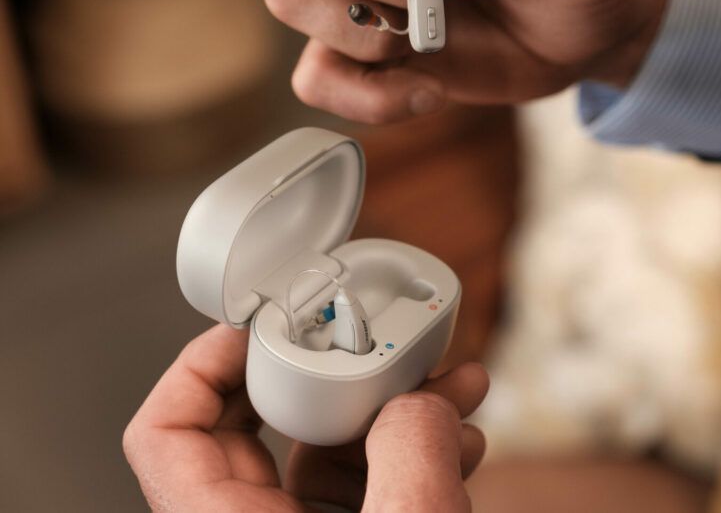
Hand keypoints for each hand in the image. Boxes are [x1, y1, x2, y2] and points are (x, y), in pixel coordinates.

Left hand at [123, 325, 487, 511]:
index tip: (259, 329)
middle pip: (256, 427)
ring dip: (389, 412)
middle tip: (363, 344)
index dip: (200, 365)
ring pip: (322, 454)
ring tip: (454, 388)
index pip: (167, 432)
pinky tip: (460, 438)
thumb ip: (415, 454)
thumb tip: (426, 402)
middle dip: (326, 374)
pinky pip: (362, 486)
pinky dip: (406, 453)